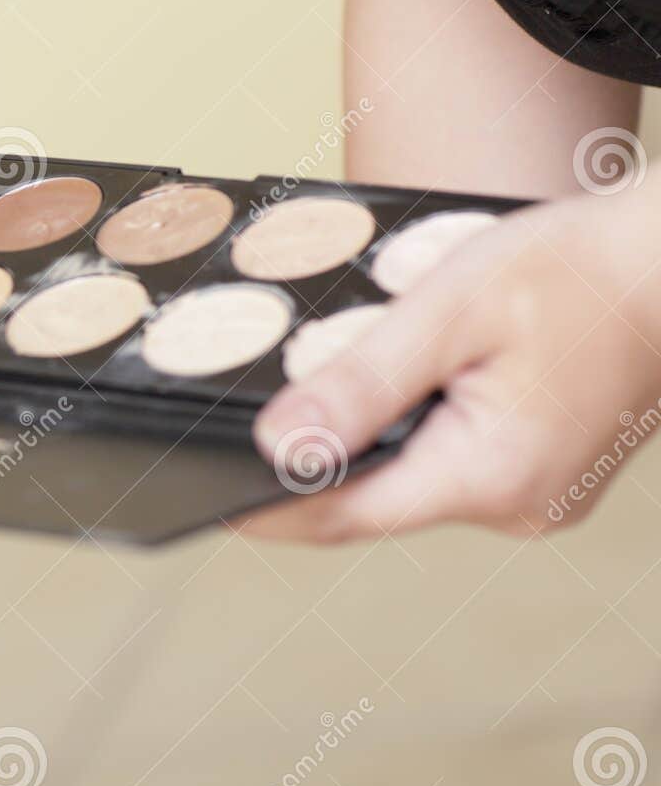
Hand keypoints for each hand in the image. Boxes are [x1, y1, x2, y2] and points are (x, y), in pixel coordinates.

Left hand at [242, 184, 660, 540]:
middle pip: (373, 499)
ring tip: (324, 389)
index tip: (204, 494)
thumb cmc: (580, 271)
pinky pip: (447, 464)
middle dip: (312, 463)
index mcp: (491, 475)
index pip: (344, 514)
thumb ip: (360, 384)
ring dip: (364, 441)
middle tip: (246, 425)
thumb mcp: (451, 312)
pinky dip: (411, 430)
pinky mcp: (539, 474)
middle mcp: (515, 505)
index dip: (266, 506)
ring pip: (409, 479)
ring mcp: (534, 497)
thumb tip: (278, 446)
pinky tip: (400, 385)